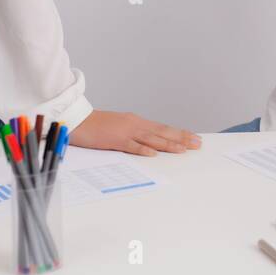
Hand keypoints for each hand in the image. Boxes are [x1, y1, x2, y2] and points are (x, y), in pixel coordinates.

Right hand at [69, 109, 201, 156]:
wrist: (78, 120)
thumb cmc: (97, 126)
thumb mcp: (120, 127)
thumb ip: (134, 134)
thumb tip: (149, 144)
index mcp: (136, 122)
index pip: (162, 128)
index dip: (179, 133)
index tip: (193, 137)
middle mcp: (135, 124)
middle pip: (162, 132)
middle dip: (181, 138)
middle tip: (197, 143)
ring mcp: (126, 131)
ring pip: (151, 139)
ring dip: (168, 144)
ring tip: (183, 149)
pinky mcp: (115, 139)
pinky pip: (131, 146)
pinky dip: (142, 150)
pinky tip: (153, 154)